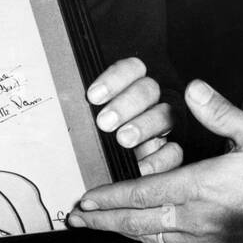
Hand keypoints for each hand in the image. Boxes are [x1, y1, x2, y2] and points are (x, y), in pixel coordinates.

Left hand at [70, 79, 242, 242]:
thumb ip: (220, 113)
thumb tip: (193, 89)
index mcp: (199, 187)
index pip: (141, 193)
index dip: (109, 198)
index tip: (84, 199)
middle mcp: (195, 217)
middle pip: (136, 221)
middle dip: (103, 219)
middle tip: (75, 217)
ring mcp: (204, 238)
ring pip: (150, 237)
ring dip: (121, 231)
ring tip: (99, 226)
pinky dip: (149, 241)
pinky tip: (142, 238)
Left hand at [87, 56, 181, 175]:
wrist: (107, 173)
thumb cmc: (93, 140)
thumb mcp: (88, 120)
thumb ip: (85, 110)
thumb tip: (68, 102)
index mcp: (132, 84)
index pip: (132, 68)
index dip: (115, 79)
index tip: (94, 96)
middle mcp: (152, 100)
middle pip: (148, 89)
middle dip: (126, 104)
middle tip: (105, 122)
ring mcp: (165, 124)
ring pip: (165, 114)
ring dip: (144, 126)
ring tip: (123, 140)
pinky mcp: (171, 151)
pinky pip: (174, 151)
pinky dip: (159, 158)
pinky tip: (142, 166)